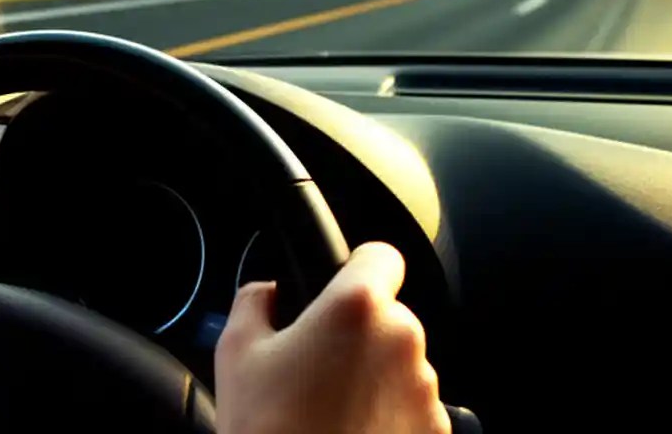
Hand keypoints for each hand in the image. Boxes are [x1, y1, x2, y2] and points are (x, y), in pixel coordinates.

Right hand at [215, 242, 448, 433]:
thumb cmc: (268, 430)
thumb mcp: (236, 351)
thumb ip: (255, 300)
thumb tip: (267, 292)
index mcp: (356, 309)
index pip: (380, 255)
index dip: (356, 266)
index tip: (338, 284)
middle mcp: (402, 343)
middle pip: (387, 314)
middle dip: (356, 332)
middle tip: (314, 364)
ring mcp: (425, 391)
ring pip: (400, 361)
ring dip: (373, 373)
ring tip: (328, 406)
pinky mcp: (435, 431)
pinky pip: (411, 404)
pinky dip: (387, 412)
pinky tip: (349, 430)